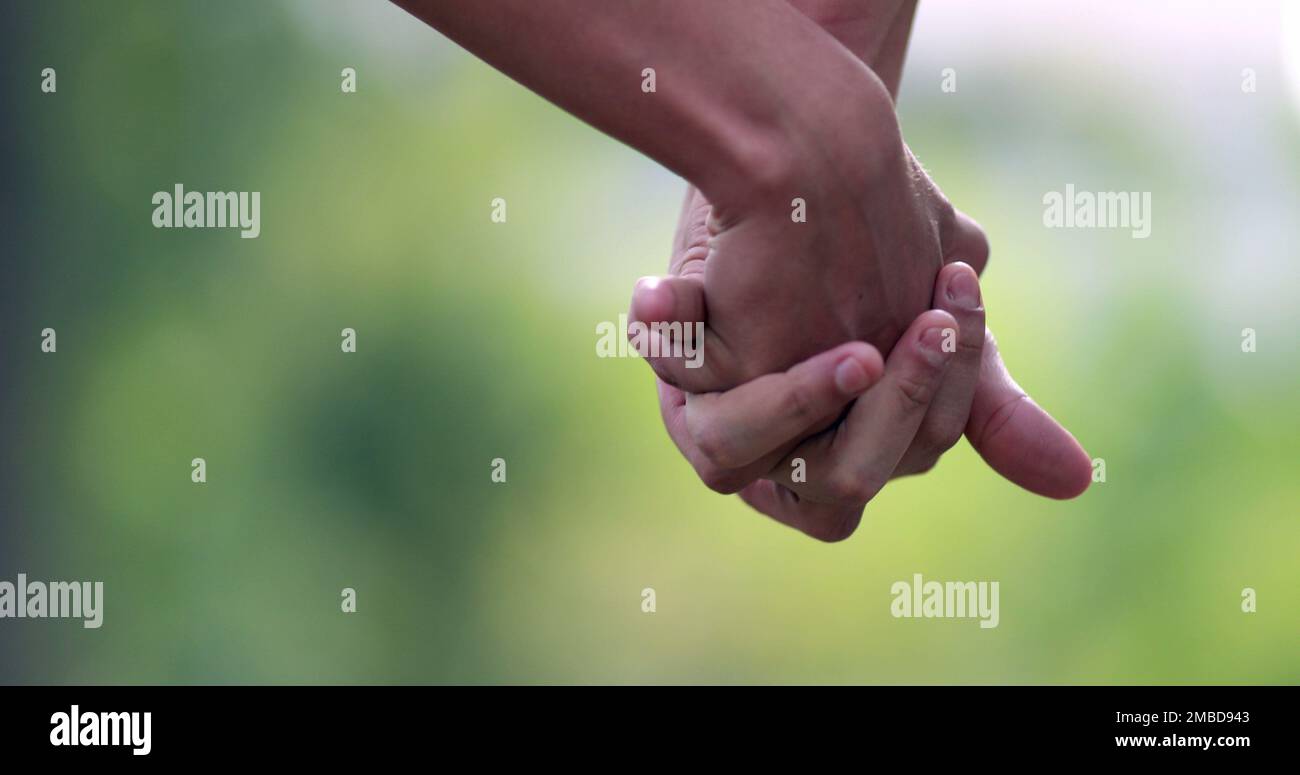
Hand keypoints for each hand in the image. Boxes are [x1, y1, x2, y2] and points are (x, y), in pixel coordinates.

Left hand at [637, 187, 1090, 540]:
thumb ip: (989, 406)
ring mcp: (728, 414)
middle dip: (889, 406)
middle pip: (837, 486)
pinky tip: (691, 291)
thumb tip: (1081, 481)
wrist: (804, 160)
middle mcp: (790, 449)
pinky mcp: (683, 371)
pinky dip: (686, 339)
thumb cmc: (877, 245)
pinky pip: (679, 378)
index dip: (942, 390)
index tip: (956, 296)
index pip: (913, 455)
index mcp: (863, 449)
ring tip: (848, 347)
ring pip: (738, 455)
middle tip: (924, 322)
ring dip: (790, 401)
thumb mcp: (941, 325)